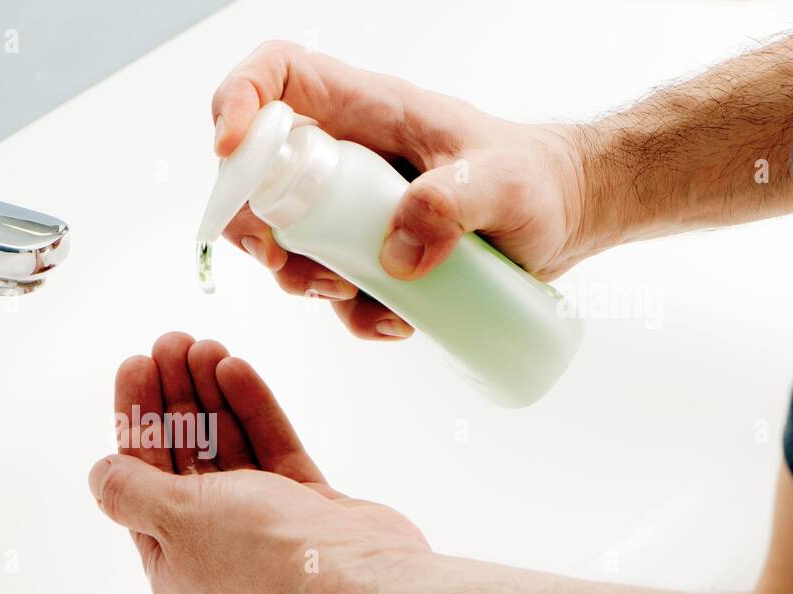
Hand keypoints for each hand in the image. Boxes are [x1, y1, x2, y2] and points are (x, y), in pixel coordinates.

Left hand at [88, 332, 428, 593]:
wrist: (360, 578)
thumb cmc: (264, 558)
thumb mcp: (176, 520)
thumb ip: (132, 490)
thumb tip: (99, 474)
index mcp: (172, 557)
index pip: (141, 476)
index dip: (137, 417)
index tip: (136, 364)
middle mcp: (212, 541)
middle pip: (184, 455)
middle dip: (175, 396)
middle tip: (172, 343)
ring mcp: (262, 522)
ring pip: (228, 445)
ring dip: (212, 395)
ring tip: (205, 346)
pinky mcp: (304, 505)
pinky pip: (270, 448)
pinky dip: (253, 410)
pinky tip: (236, 370)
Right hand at [211, 41, 587, 339]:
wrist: (561, 217)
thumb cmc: (536, 180)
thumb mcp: (505, 184)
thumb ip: (454, 202)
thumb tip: (397, 253)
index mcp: (367, 111)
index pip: (279, 76)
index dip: (239, 99)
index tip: (230, 150)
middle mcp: (345, 157)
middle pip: (257, 174)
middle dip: (251, 223)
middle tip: (282, 260)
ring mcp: (349, 210)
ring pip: (284, 242)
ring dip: (301, 280)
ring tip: (358, 296)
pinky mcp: (364, 255)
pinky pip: (331, 289)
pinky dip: (351, 315)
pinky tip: (398, 320)